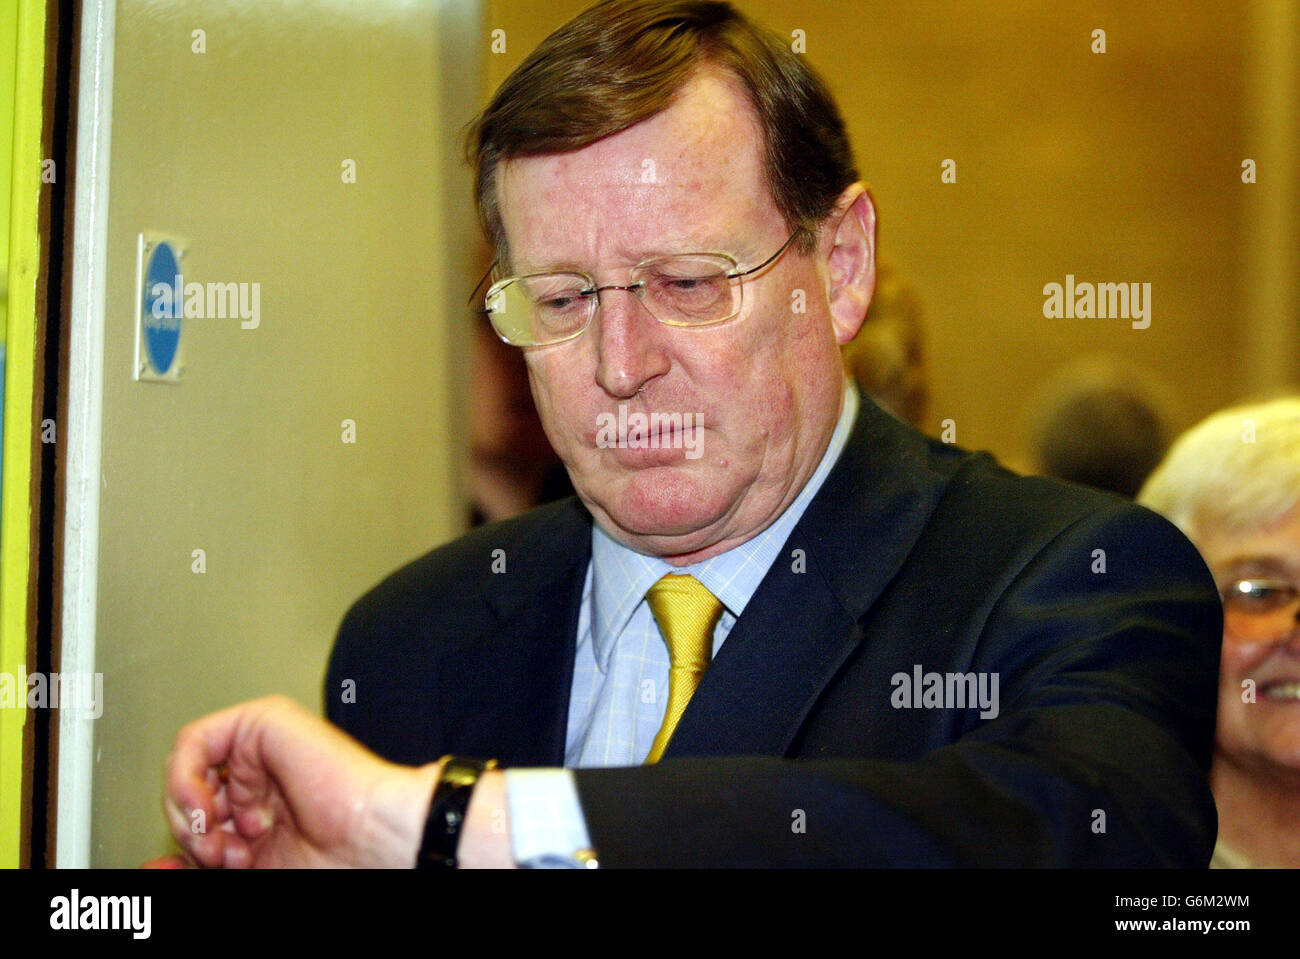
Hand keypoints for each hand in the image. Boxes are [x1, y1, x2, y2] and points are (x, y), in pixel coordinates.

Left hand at [160, 695, 438, 867]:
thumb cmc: (332, 860)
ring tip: (224, 840)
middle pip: (188, 793)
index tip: (202, 867)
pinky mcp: (263, 722)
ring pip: (184, 768)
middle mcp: (257, 777)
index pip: (197, 817)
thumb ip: (200, 862)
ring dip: (192, 814)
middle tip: (223, 857)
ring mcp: (259, 748)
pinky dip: (186, 780)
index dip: (193, 844)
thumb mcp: (247, 869)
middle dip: (195, 834)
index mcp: (258, 810)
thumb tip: (153, 863)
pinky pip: (194, 741)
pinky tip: (208, 808)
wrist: (370, 839)